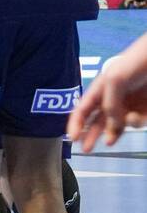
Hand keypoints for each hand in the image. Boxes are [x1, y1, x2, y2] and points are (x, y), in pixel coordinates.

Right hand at [68, 30, 146, 148]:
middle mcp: (111, 100)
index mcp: (98, 90)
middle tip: (86, 149)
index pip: (82, 110)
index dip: (75, 124)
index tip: (72, 138)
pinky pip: (136, 123)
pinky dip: (134, 124)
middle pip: (96, 122)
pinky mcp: (143, 111)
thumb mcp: (114, 80)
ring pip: (116, 126)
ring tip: (109, 141)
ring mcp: (128, 106)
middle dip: (90, 136)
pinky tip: (133, 118)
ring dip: (112, 134)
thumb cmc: (134, 63)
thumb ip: (109, 104)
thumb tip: (112, 125)